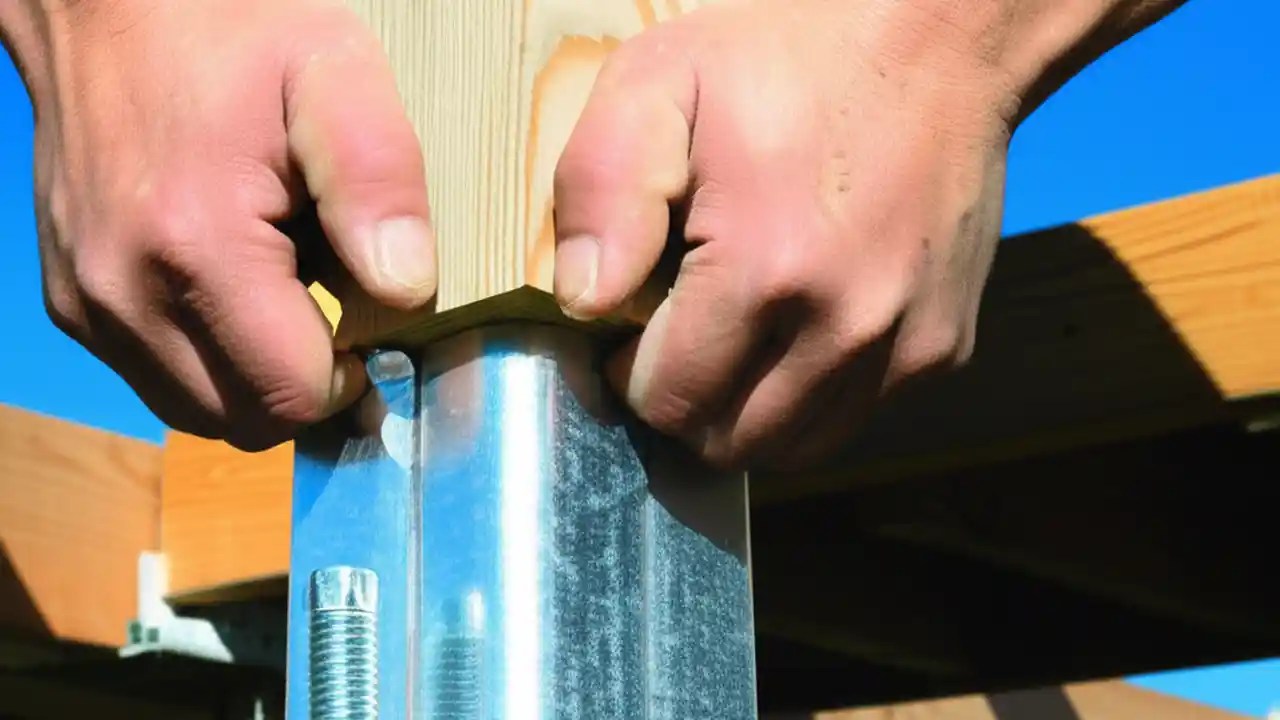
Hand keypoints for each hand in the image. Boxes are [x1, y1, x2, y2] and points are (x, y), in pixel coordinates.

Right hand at [8, 0, 434, 448]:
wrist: (106, 4)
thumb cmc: (228, 30)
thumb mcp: (335, 75)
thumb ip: (378, 184)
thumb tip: (403, 292)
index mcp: (198, 247)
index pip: (292, 396)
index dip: (351, 379)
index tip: (371, 330)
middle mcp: (125, 294)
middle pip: (245, 421)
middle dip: (304, 384)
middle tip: (333, 310)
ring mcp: (89, 302)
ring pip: (198, 411)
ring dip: (253, 376)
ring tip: (280, 291)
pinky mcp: (73, 300)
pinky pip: (157, 376)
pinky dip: (206, 357)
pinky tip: (232, 287)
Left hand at [554, 1, 1022, 468]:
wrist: (941, 42)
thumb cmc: (788, 57)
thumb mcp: (660, 83)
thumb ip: (603, 190)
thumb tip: (584, 302)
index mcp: (766, 268)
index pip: (669, 401)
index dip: (632, 373)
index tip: (634, 324)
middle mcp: (846, 327)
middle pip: (730, 443)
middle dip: (686, 402)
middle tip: (680, 333)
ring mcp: (905, 346)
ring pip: (794, 447)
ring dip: (748, 411)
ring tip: (739, 334)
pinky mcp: (943, 350)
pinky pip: (854, 416)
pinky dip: (814, 394)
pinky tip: (802, 322)